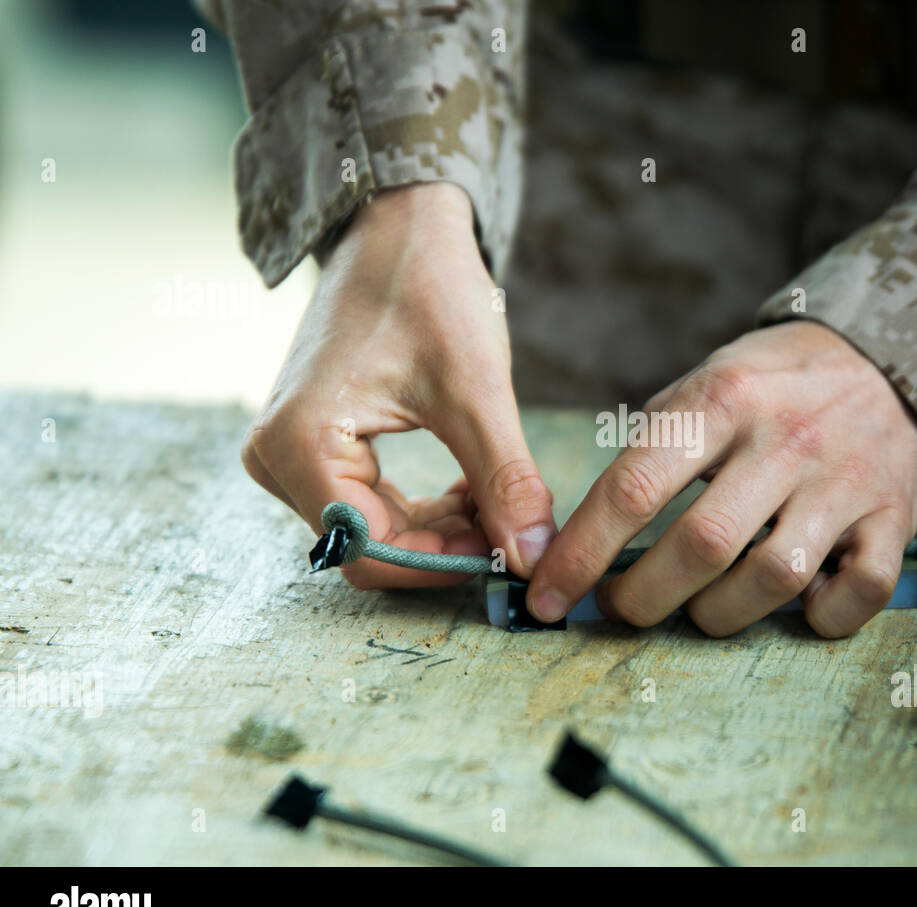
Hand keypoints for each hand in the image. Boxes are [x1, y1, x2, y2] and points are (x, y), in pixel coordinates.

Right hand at [241, 183, 556, 587]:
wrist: (398, 226)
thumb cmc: (429, 288)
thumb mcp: (478, 392)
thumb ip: (505, 481)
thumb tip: (535, 560)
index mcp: (298, 443)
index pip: (371, 549)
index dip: (446, 564)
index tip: (513, 557)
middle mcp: (275, 457)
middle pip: (369, 547)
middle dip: (447, 548)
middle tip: (517, 531)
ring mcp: (288, 454)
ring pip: (374, 532)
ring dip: (442, 530)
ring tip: (502, 500)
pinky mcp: (312, 447)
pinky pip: (371, 506)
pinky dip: (426, 510)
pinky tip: (475, 487)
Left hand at [525, 320, 916, 636]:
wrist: (884, 360)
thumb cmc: (771, 387)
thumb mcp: (705, 384)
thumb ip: (650, 449)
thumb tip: (579, 535)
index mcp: (723, 400)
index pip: (636, 486)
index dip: (582, 554)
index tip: (547, 597)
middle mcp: (785, 440)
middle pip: (702, 545)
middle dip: (643, 597)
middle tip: (622, 607)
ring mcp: (846, 481)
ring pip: (773, 578)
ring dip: (719, 614)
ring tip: (700, 606)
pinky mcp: (895, 517)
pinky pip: (859, 592)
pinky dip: (821, 616)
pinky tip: (797, 604)